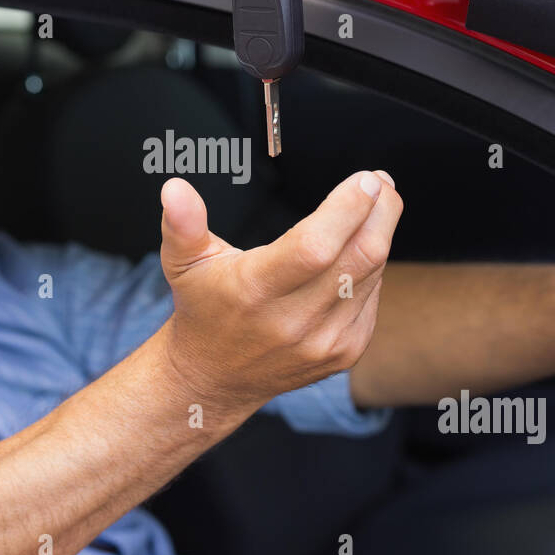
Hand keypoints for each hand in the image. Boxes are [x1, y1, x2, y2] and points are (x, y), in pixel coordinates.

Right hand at [157, 170, 401, 410]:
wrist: (216, 376)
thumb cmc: (204, 308)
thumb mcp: (183, 262)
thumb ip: (182, 223)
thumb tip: (174, 188)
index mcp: (254, 291)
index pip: (315, 247)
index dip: (348, 209)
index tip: (365, 178)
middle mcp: (293, 321)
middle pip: (359, 257)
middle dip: (381, 210)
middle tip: (379, 180)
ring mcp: (324, 341)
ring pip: (372, 273)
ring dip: (381, 232)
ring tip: (376, 203)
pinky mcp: (346, 352)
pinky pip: (373, 296)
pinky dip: (372, 265)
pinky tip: (358, 247)